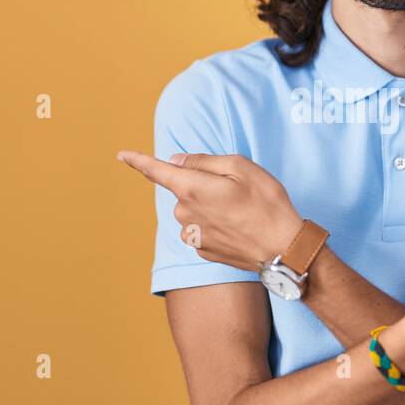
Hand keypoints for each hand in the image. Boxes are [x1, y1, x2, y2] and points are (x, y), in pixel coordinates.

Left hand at [117, 149, 302, 270]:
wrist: (282, 249)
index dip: (138, 161)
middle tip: (237, 191)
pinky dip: (216, 224)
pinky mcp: (202, 250)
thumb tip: (177, 161)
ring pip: (193, 210)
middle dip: (204, 186)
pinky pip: (202, 229)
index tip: (121, 154)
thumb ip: (204, 162)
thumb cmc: (266, 204)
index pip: (157, 171)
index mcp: (191, 188)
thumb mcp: (241, 167)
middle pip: (184, 190)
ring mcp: (192, 235)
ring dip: (210, 207)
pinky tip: (238, 228)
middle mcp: (185, 213)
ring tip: (242, 212)